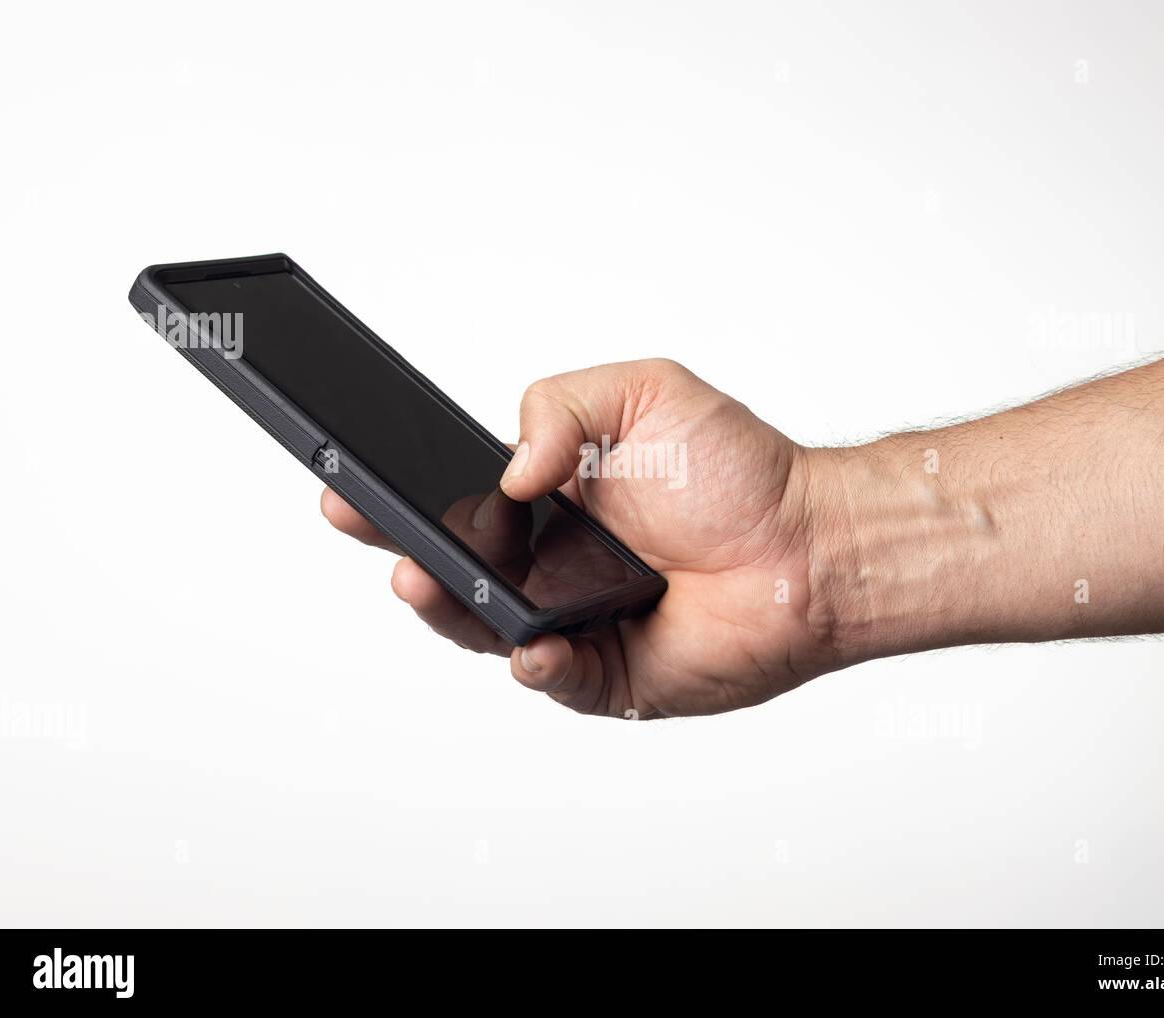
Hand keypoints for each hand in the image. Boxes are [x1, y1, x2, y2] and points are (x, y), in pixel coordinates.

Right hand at [322, 358, 842, 717]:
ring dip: (449, 609)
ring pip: (487, 630)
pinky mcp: (612, 676)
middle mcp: (552, 567)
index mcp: (549, 502)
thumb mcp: (644, 393)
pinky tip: (531, 646)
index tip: (351, 477)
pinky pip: (556, 680)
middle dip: (399, 549)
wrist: (812, 543)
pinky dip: (536, 666)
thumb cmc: (740, 471)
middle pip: (455, 570)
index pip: (456, 502)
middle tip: (357, 521)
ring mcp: (576, 624)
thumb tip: (508, 468)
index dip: (401, 494)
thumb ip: (562, 404)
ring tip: (424, 581)